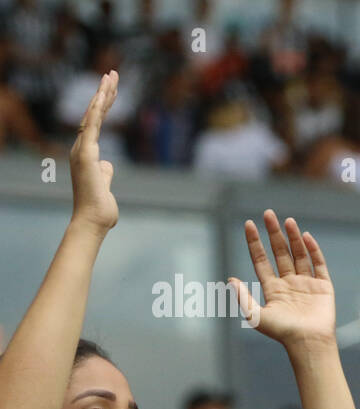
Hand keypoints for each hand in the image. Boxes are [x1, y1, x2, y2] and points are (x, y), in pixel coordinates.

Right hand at [69, 71, 118, 233]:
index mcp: (87, 153)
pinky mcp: (86, 154)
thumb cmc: (100, 207)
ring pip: (93, 115)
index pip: (97, 122)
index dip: (104, 104)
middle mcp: (82, 148)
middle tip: (112, 72)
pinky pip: (92, 126)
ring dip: (102, 94)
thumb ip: (105, 172)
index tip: (111, 87)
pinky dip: (97, 110)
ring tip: (110, 75)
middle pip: (95, 113)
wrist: (93, 220)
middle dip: (105, 92)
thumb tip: (107, 165)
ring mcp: (83, 150)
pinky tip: (102, 94)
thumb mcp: (105, 184)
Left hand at [230, 211, 334, 348]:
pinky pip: (318, 264)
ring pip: (299, 254)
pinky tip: (305, 237)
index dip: (254, 242)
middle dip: (273, 233)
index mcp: (273, 289)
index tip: (248, 224)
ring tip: (287, 220)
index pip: (261, 260)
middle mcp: (289, 283)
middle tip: (268, 214)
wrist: (309, 343)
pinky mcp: (323, 287)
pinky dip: (313, 250)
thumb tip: (229, 279)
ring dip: (292, 237)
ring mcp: (307, 284)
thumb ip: (242, 297)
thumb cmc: (282, 333)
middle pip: (280, 252)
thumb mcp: (256, 316)